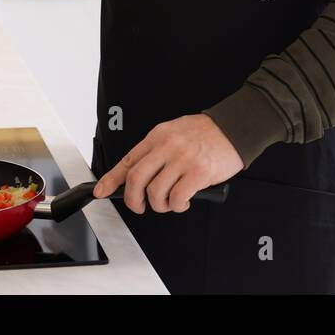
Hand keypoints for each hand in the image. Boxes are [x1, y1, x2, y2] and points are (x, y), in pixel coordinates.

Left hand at [92, 114, 242, 213]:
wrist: (234, 128)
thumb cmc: (205, 133)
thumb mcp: (174, 133)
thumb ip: (156, 151)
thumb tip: (137, 175)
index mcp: (158, 136)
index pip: (128, 160)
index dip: (111, 179)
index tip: (101, 191)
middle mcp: (167, 146)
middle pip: (136, 179)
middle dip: (133, 200)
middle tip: (140, 206)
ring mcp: (182, 159)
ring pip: (156, 193)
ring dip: (160, 205)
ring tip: (170, 202)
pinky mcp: (198, 173)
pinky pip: (177, 199)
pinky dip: (178, 206)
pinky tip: (184, 201)